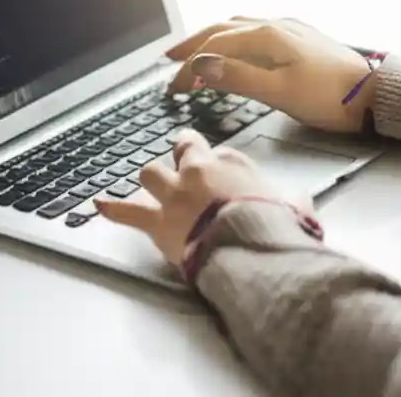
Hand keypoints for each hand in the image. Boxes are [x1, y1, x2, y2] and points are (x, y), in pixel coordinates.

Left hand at [96, 130, 305, 265]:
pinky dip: (112, 208)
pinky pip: (126, 211)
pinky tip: (99, 204)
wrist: (249, 249)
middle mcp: (198, 171)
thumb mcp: (295, 210)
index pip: (223, 154)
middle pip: (183, 150)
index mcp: (233, 164)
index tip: (225, 177)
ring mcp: (174, 194)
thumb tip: (301, 202)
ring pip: (150, 173)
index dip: (221, 165)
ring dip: (151, 179)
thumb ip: (294, 202)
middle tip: (183, 161)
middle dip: (181, 154)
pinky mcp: (157, 221)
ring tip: (151, 183)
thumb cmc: (273, 229)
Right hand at [166, 17, 373, 132]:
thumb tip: (202, 66)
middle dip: (193, 44)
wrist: (377, 96)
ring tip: (197, 53)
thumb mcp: (280, 93)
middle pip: (222, 29)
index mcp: (267, 36)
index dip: (189, 67)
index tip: (174, 86)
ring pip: (239, 27)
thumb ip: (238, 78)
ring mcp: (289, 30)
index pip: (214, 47)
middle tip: (170, 59)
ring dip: (213, 39)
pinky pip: (256, 32)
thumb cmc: (331, 98)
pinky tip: (237, 49)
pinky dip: (234, 40)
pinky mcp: (301, 40)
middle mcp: (276, 25)